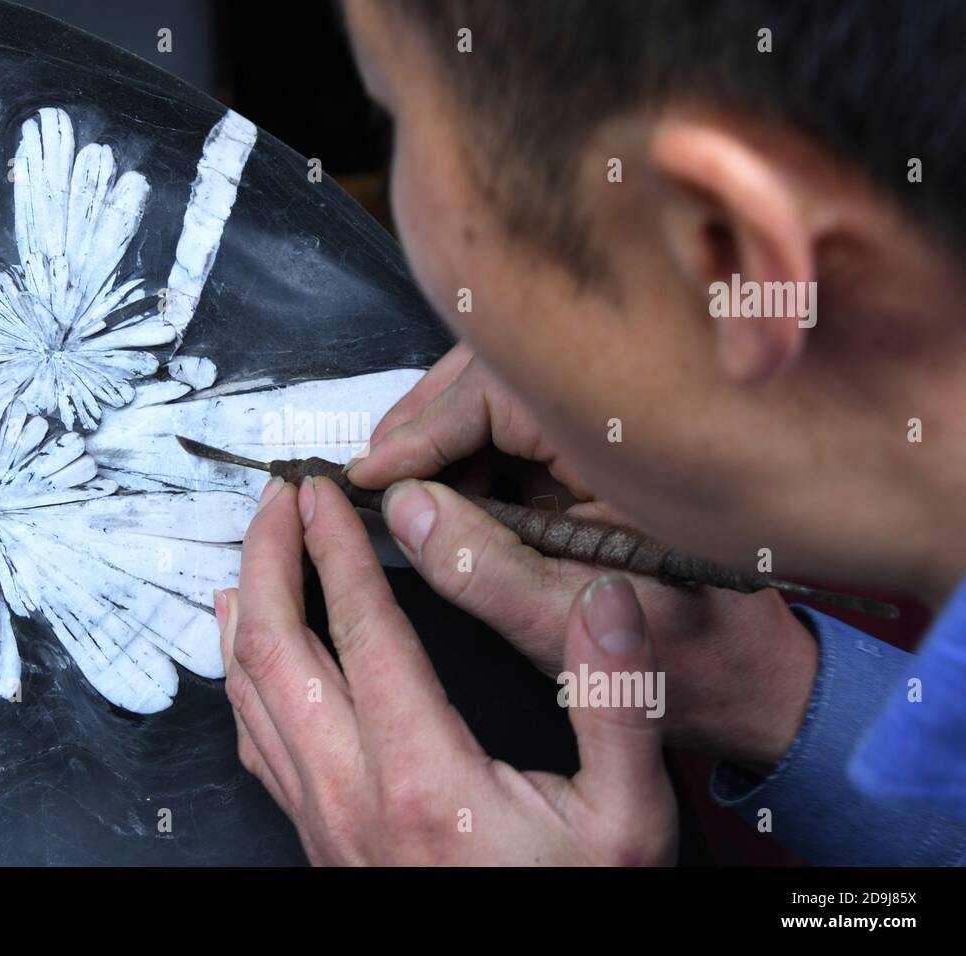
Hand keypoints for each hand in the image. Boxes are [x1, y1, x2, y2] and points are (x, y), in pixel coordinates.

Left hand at [217, 475, 676, 865]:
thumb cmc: (575, 905)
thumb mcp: (628, 819)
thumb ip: (617, 705)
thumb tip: (607, 601)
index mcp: (424, 777)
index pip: (361, 631)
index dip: (336, 549)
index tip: (323, 493)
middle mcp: (351, 795)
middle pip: (276, 652)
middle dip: (269, 560)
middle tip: (278, 497)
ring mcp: (322, 821)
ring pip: (249, 696)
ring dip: (248, 611)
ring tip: (255, 552)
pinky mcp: (318, 838)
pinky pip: (254, 743)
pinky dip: (240, 679)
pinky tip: (244, 652)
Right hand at [347, 346, 816, 768]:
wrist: (759, 680)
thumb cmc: (687, 657)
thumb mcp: (571, 623)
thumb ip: (485, 570)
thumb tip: (401, 510)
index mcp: (623, 432)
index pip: (491, 394)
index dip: (416, 435)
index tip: (362, 477)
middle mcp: (619, 411)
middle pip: (491, 381)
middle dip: (423, 428)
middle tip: (374, 481)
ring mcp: (608, 430)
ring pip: (501, 403)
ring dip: (444, 444)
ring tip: (404, 495)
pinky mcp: (599, 455)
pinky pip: (521, 433)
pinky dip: (474, 461)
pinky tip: (451, 503)